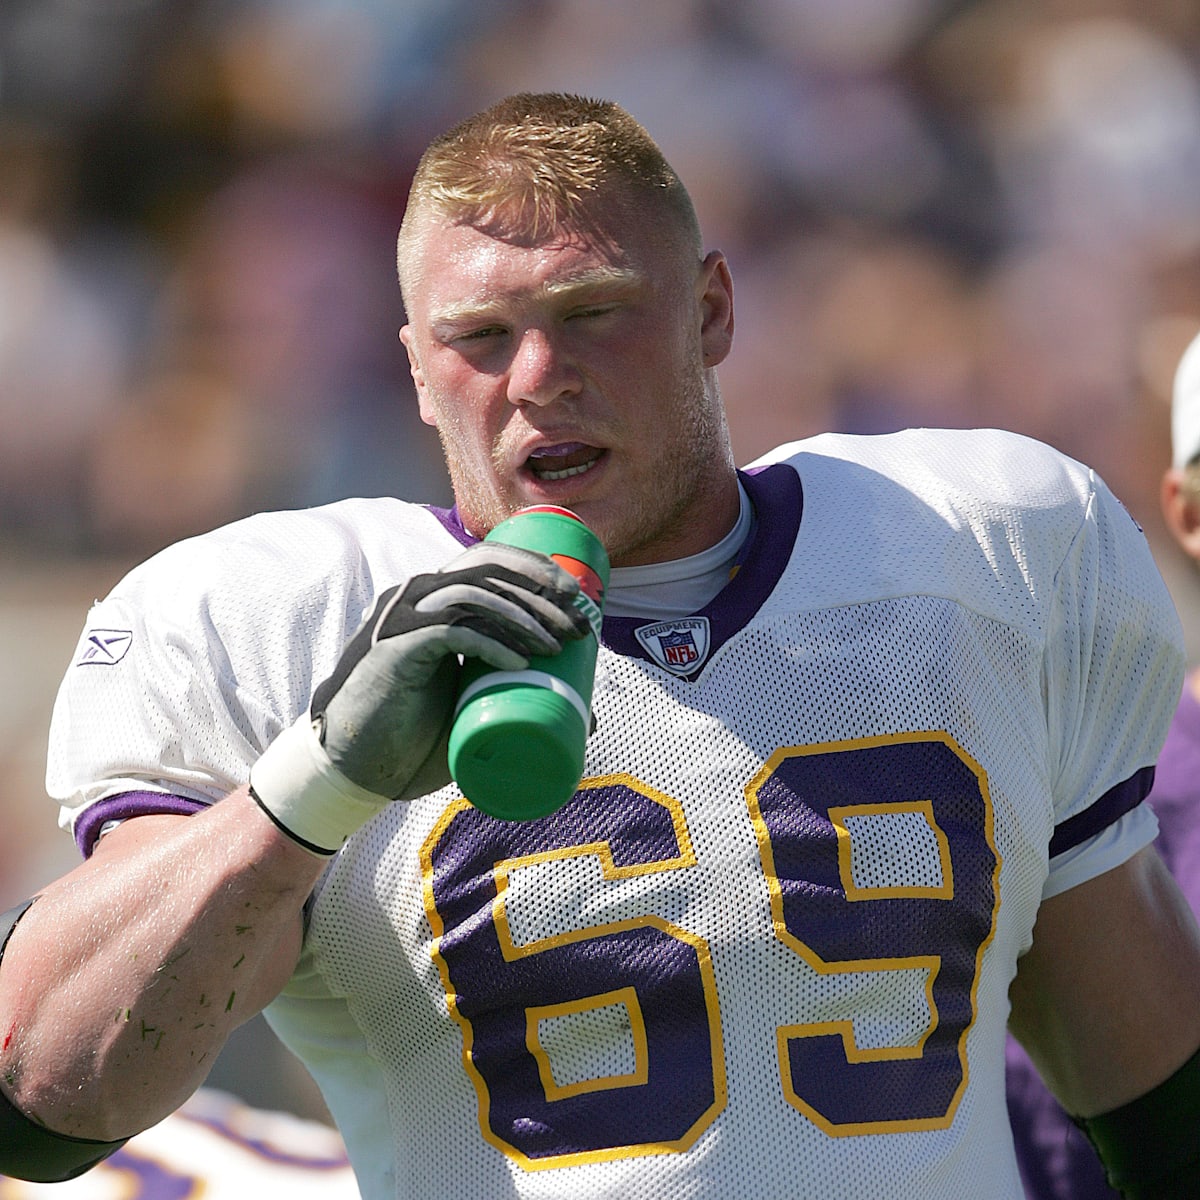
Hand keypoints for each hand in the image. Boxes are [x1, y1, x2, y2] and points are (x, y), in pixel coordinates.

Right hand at [249, 542, 589, 852]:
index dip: (539, 568)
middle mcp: (418, 598)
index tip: (581, 598)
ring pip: (474, 594)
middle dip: (542, 591)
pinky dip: (491, 643)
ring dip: (523, 615)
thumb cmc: (416, 738)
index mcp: (437, 600)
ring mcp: (403, 620)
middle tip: (579, 627)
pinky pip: (451, 631)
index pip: (492, 560)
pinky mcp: (394, 650)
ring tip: (557, 647)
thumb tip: (586, 715)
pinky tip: (520, 663)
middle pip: (490, 570)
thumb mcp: (476, 711)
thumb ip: (520, 703)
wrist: (355, 769)